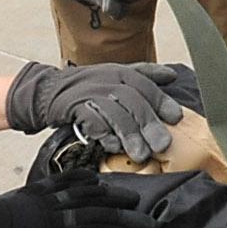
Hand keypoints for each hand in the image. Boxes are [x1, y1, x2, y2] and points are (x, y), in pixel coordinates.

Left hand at [0, 174, 158, 227]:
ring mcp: (43, 204)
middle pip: (99, 218)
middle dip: (128, 222)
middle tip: (150, 225)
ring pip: (86, 197)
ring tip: (134, 199)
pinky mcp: (32, 193)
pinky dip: (83, 180)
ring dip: (112, 198)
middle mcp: (54, 223)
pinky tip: (97, 180)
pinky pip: (63, 182)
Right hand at [6, 61, 184, 160]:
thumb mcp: (117, 73)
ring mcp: (92, 94)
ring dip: (130, 135)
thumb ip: (145, 74)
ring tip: (141, 154)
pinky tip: (114, 147)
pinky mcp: (76, 108)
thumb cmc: (90, 85)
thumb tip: (173, 75)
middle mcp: (109, 81)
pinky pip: (94, 123)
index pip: (147, 85)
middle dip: (149, 124)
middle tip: (162, 145)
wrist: (50, 89)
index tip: (176, 118)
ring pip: (116, 114)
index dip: (162, 102)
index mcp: (122, 73)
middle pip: (134, 102)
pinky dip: (105, 136)